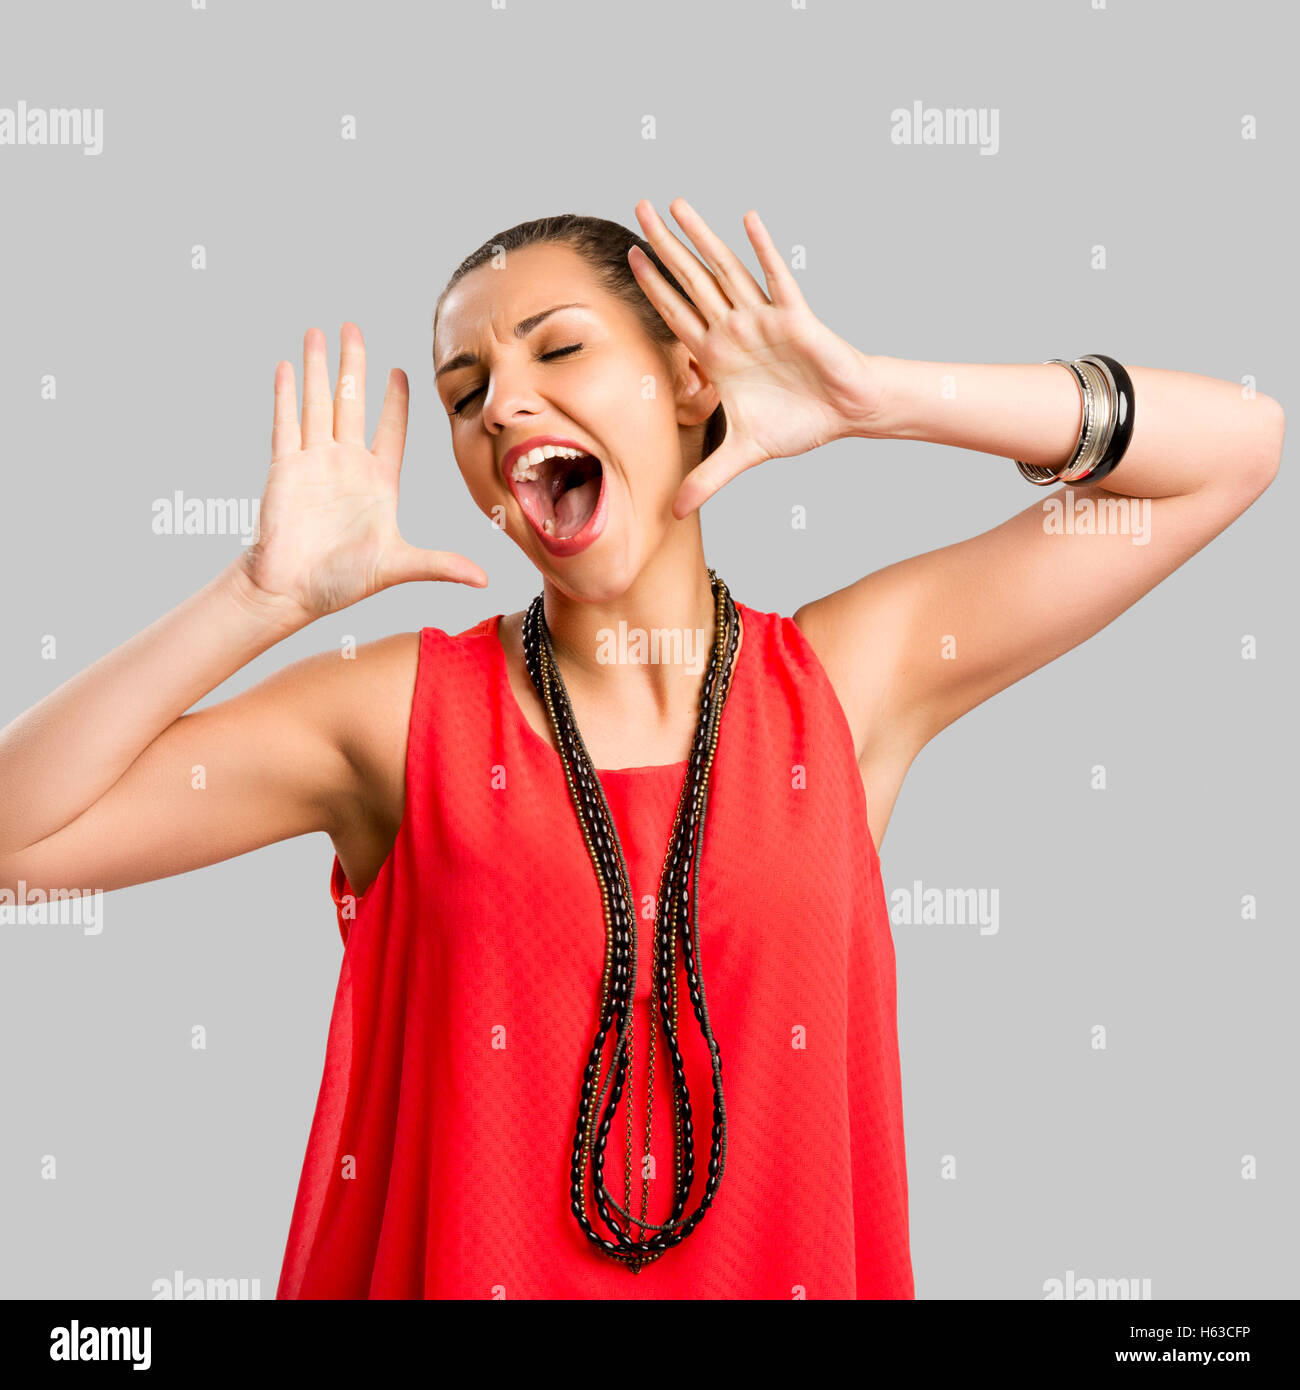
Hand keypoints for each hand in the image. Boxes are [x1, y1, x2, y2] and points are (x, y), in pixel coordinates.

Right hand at [240, 324, 488, 621]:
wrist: (291, 592)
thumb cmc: (341, 582)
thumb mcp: (397, 567)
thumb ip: (439, 565)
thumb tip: (483, 579)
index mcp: (378, 482)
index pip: (391, 430)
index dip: (395, 400)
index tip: (401, 370)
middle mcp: (346, 465)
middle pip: (351, 402)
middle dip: (354, 364)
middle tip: (353, 327)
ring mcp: (314, 463)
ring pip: (317, 403)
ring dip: (318, 367)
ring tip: (318, 331)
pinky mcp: (285, 468)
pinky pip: (286, 423)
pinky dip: (286, 395)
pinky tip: (288, 366)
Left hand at [631, 197, 886, 517]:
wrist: (844, 413)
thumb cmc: (798, 422)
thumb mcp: (743, 454)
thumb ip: (707, 478)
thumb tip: (673, 514)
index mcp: (718, 355)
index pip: (676, 314)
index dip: (652, 287)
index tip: (628, 256)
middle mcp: (735, 328)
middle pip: (690, 280)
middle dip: (664, 246)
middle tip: (637, 207)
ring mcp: (762, 319)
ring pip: (724, 270)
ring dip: (700, 238)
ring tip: (674, 204)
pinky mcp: (795, 318)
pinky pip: (776, 279)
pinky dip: (762, 251)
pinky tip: (746, 219)